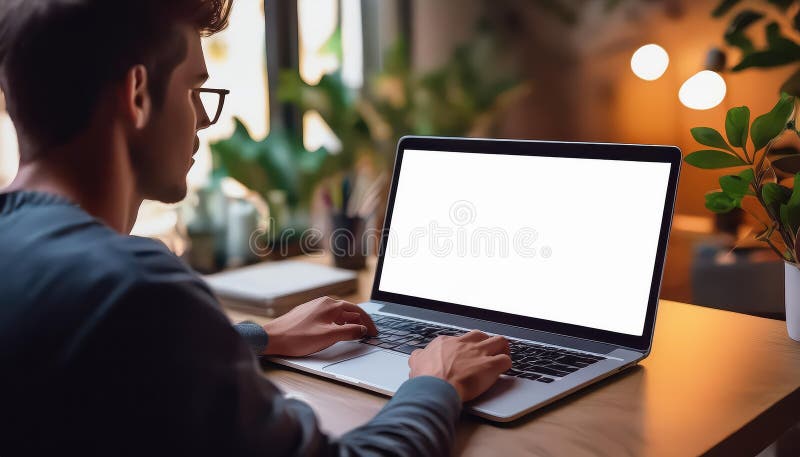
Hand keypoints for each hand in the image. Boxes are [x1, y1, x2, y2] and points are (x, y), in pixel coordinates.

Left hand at [262, 296, 377, 356]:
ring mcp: (314, 308)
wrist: (271, 338)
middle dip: (360, 322)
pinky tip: (336, 333)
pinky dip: (338, 324)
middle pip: (348, 311)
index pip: (357, 311)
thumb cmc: (296, 338)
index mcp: (330, 306)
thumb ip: (349, 332)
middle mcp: (323, 303)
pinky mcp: (307, 315)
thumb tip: (363, 330)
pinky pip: (328, 317)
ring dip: (349, 323)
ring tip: (356, 334)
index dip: (368, 322)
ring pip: (338, 314)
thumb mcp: (328, 337)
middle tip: (368, 334)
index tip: (374, 332)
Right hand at [408, 330, 511, 401]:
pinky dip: (506, 364)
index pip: (459, 339)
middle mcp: (463, 344)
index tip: (464, 355)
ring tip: (501, 355)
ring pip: (498, 341)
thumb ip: (419, 357)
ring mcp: (478, 353)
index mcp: (446, 343)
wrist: (436, 388)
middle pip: (480, 335)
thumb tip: (417, 357)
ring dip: (501, 348)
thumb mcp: (416, 363)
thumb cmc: (427, 379)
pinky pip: (505, 360)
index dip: (464, 347)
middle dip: (484, 342)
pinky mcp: (489, 366)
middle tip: (485, 352)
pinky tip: (504, 369)